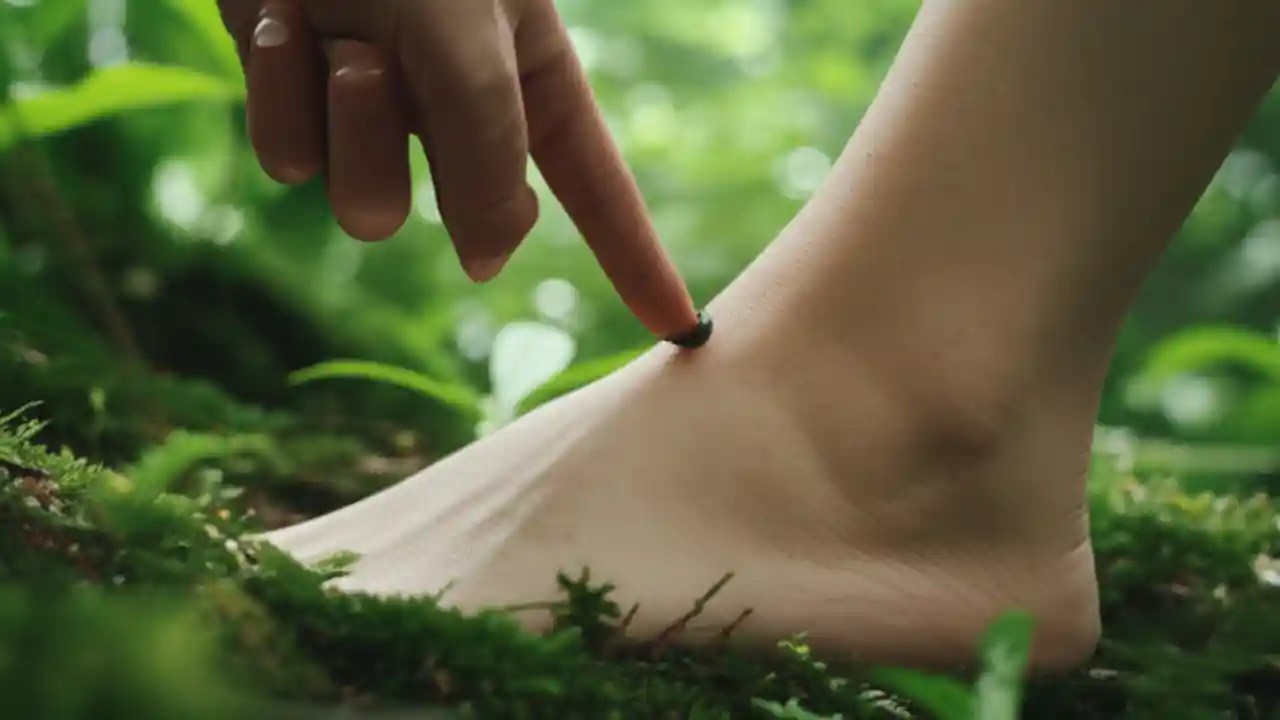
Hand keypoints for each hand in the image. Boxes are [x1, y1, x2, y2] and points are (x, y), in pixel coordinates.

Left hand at [217, 0, 698, 338]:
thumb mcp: (465, 28)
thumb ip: (488, 144)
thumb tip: (485, 263)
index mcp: (529, 81)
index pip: (597, 187)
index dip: (637, 257)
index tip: (678, 322)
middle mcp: (460, 113)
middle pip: (461, 215)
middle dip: (415, 150)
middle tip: (376, 66)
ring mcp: (381, 118)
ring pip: (367, 207)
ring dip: (343, 122)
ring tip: (337, 38)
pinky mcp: (303, 108)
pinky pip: (291, 160)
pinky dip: (277, 93)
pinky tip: (279, 23)